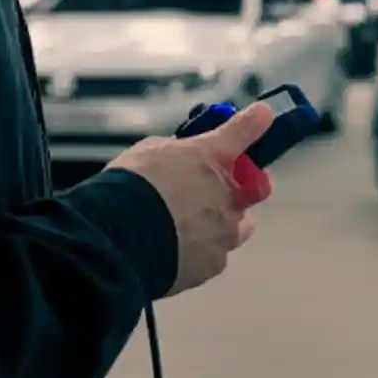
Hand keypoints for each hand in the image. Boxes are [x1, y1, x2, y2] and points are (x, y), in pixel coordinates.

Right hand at [106, 102, 274, 296]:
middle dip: (246, 185)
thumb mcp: (148, 152)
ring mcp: (225, 231)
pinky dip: (201, 250)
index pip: (245, 129)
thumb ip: (176, 151)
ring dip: (224, 222)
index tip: (262, 115)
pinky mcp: (214, 263)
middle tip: (225, 187)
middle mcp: (228, 193)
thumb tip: (183, 154)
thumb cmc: (126, 188)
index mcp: (212, 157)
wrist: (116, 238)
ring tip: (191, 226)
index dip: (256, 120)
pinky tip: (175, 250)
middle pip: (258, 186)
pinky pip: (215, 254)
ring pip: (239, 226)